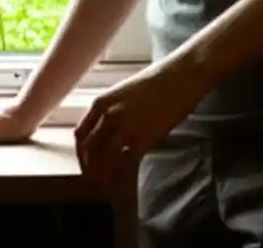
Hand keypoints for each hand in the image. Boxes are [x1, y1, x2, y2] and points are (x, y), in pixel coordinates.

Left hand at [74, 58, 209, 190]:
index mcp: (100, 103)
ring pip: (103, 159)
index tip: (85, 162)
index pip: (80, 133)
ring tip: (106, 187)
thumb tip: (114, 131)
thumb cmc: (158, 82)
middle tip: (93, 180)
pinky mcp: (142, 138)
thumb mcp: (125, 93)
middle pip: (88, 149)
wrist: (181, 76)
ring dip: (102, 175)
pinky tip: (123, 183)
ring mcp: (123, 127)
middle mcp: (107, 115)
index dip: (81, 152)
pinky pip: (125, 163)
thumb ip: (114, 111)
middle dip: (88, 167)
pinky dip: (121, 176)